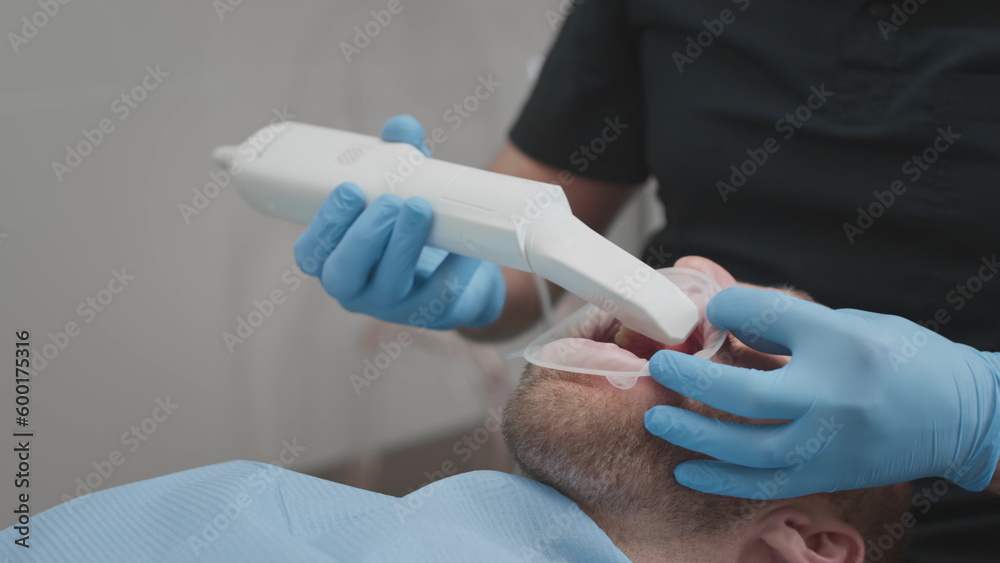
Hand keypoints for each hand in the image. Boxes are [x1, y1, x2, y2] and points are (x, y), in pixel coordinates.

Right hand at [293, 114, 504, 329]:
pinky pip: (440, 294)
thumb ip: (398, 156)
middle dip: (363, 236)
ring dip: (401, 246)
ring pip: (388, 286)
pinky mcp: (430, 313)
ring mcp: (392, 306)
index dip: (323, 226)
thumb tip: (401, 128)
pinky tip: (464, 245)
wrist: (460, 276)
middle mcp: (355, 288)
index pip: (310, 253)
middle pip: (342, 274)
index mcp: (335, 258)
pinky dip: (454, 266)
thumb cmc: (413, 229)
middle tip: (389, 202)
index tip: (350, 190)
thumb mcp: (401, 190)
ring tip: (419, 209)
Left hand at [644, 286, 999, 497]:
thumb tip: (721, 316)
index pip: (771, 320)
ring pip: (749, 451)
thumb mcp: (845, 322)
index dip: (731, 310)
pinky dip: (722, 480)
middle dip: (692, 383)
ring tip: (657, 421)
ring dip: (696, 437)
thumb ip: (782, 320)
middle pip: (747, 397)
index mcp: (841, 351)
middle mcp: (832, 402)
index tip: (707, 310)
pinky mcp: (825, 476)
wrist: (958, 414)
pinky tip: (687, 472)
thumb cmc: (899, 360)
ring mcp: (828, 446)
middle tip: (657, 369)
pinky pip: (765, 485)